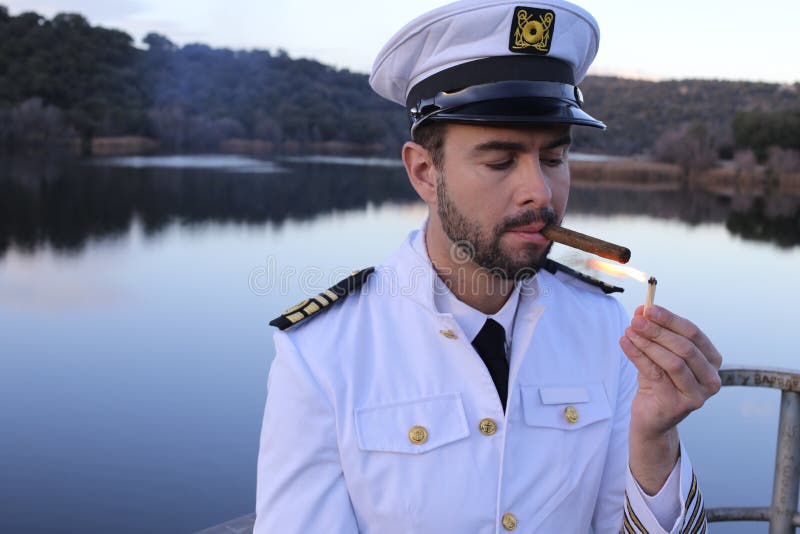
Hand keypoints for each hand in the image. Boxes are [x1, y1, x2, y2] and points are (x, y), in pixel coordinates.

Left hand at [619, 305, 722, 492]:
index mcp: (711, 360)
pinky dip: (638, 356)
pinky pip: (657, 374)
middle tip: (636, 320)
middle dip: (658, 330)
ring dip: (648, 343)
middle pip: (685, 347)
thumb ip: (652, 331)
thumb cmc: (658, 381)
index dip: (670, 319)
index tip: (648, 308)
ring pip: (673, 362)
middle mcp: (711, 378)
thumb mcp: (655, 352)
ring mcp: (699, 394)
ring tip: (629, 331)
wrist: (651, 417)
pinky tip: (624, 343)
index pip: (693, 333)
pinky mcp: (681, 405)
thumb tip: (642, 308)